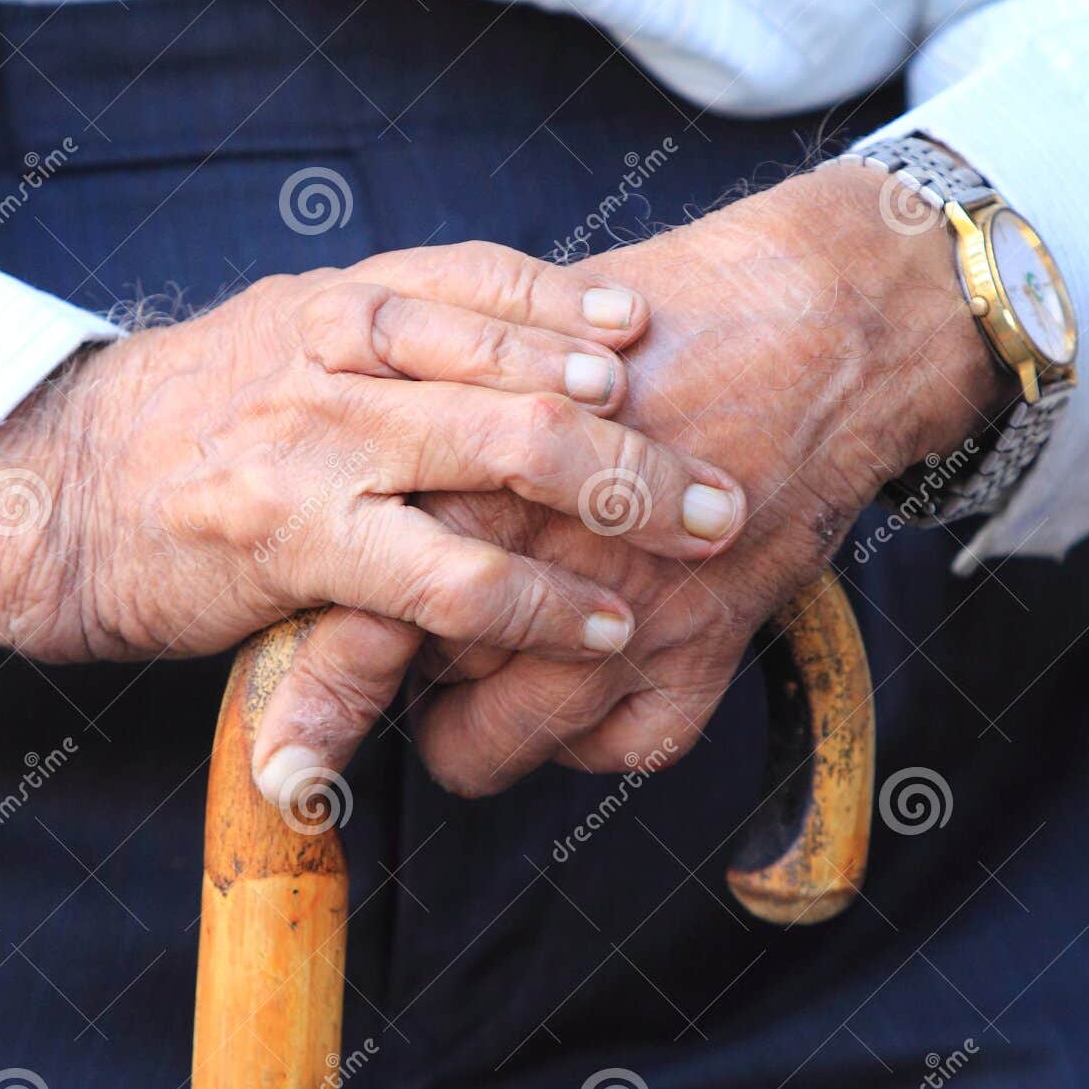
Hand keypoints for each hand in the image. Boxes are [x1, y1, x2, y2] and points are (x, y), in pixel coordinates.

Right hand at [0, 243, 747, 689]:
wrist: (47, 498)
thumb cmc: (177, 434)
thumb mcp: (271, 356)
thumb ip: (369, 352)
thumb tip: (478, 363)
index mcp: (332, 306)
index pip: (481, 281)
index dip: (575, 306)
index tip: (648, 328)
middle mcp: (338, 357)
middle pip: (526, 370)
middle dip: (640, 427)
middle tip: (719, 471)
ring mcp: (321, 444)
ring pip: (505, 452)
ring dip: (621, 499)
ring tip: (698, 537)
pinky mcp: (300, 541)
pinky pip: (449, 574)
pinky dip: (537, 602)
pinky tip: (595, 626)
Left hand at [254, 164, 1007, 795]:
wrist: (813, 327)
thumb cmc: (658, 325)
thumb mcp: (507, 358)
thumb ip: (423, 423)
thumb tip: (353, 482)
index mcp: (466, 489)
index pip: (358, 625)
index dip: (312, 700)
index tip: (275, 762)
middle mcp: (533, 569)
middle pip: (416, 697)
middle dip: (376, 711)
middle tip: (379, 684)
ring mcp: (621, 624)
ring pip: (500, 745)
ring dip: (475, 724)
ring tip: (474, 683)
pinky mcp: (702, 653)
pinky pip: (621, 751)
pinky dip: (595, 729)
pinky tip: (586, 678)